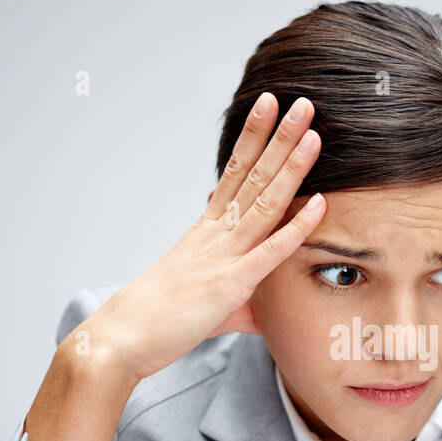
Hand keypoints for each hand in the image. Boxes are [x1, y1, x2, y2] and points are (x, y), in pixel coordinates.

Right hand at [81, 93, 326, 382]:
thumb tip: (260, 313)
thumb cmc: (159, 321)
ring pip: (263, 201)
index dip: (253, 138)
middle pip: (252, 175)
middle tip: (302, 103)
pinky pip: (270, 251)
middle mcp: (215, 233)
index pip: (234, 172)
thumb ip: (241, 303)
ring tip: (312, 132)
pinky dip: (297, 228)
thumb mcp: (207, 305)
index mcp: (206, 231)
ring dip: (291, 166)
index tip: (270, 108)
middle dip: (279, 138)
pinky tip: (319, 203)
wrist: (122, 337)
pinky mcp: (230, 284)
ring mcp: (223, 255)